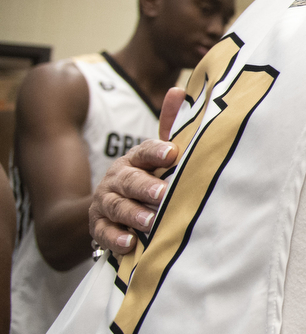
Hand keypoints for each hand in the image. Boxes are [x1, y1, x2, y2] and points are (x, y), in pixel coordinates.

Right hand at [88, 88, 184, 254]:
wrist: (113, 205)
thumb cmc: (148, 175)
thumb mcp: (159, 153)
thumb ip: (171, 126)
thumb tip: (178, 90)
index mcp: (135, 159)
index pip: (145, 152)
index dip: (157, 152)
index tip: (172, 154)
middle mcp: (118, 178)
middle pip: (129, 181)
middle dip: (145, 187)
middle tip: (162, 193)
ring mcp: (106, 202)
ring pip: (117, 207)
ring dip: (133, 214)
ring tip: (151, 221)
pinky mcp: (98, 225)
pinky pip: (103, 233)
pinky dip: (115, 238)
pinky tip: (129, 243)